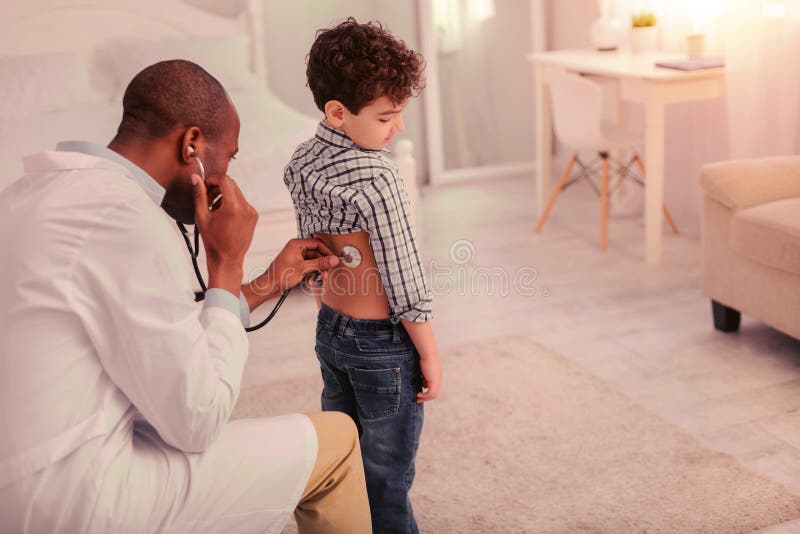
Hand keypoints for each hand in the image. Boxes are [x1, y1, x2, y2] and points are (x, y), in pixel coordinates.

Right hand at [192, 173, 257, 294]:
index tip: (205, 186)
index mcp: (233, 207)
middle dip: (218, 187)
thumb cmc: (213, 241)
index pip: (225, 180)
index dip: (213, 180)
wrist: (227, 259)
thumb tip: (196, 178)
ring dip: (224, 195)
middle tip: (208, 199)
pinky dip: (232, 203)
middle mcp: (246, 207)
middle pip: (232, 185)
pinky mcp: (254, 216)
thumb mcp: (202, 217)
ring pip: (237, 193)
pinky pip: (242, 202)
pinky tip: (223, 215)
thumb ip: (199, 195)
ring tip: (214, 209)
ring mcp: (252, 212)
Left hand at [268, 238, 339, 290]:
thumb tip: (333, 260)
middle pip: (317, 254)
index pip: (318, 244)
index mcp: (297, 244)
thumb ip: (320, 263)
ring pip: (314, 262)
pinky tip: (309, 281)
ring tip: (317, 279)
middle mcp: (297, 249)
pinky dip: (311, 274)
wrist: (269, 286)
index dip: (327, 252)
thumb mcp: (303, 268)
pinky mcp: (297, 266)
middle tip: (326, 273)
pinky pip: (309, 268)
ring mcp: (297, 258)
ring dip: (317, 272)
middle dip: (322, 265)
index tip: (333, 260)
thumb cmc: (280, 275)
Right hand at [417, 353, 441, 402]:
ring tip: (417, 398)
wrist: (428, 353)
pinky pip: (431, 393)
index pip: (434, 388)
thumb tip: (422, 384)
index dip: (427, 393)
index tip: (419, 394)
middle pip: (435, 393)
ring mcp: (437, 380)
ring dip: (425, 398)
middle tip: (418, 399)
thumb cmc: (424, 357)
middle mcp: (438, 379)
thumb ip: (424, 375)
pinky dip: (425, 396)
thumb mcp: (424, 368)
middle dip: (426, 398)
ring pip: (434, 394)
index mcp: (436, 376)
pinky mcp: (434, 381)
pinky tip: (418, 394)